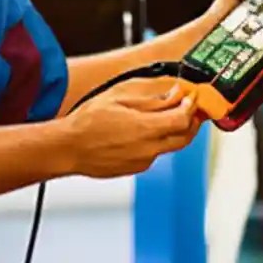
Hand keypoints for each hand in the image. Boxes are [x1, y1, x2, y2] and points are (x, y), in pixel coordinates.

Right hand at [61, 78, 201, 178]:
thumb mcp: (119, 97)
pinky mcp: (136, 168)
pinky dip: (158, 140)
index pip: (183, 119)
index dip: (192, 106)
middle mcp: (149, 149)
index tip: (192, 96)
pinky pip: (155, 153)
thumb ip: (151, 98)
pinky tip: (145, 130)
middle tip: (192, 108)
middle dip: (193, 121)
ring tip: (168, 115)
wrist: (69, 148)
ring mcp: (143, 161)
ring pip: (170, 146)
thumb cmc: (88, 121)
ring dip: (175, 131)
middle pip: (185, 137)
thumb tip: (174, 94)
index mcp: (146, 129)